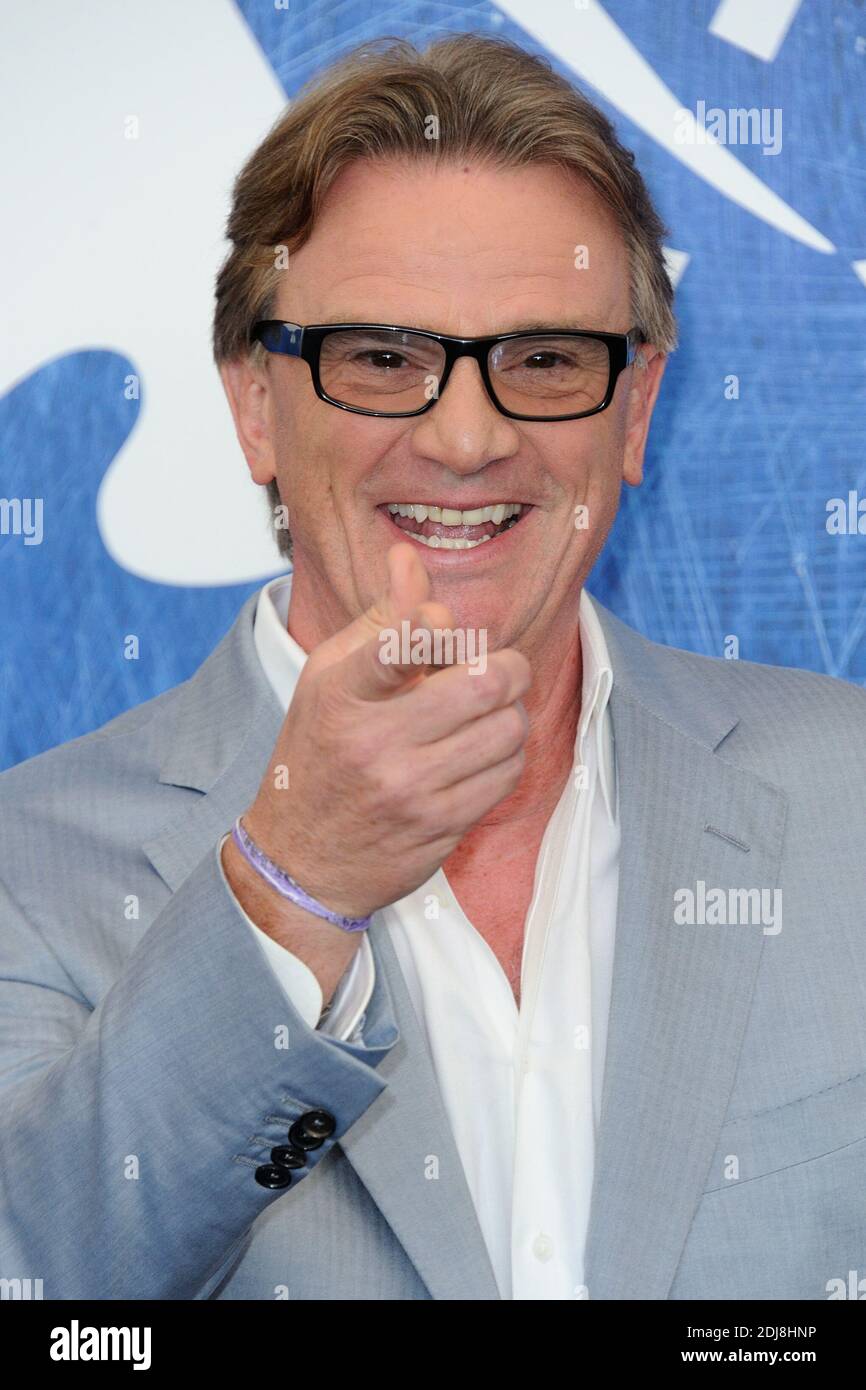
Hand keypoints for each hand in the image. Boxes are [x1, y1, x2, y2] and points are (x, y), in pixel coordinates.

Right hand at [242, 542, 530, 917]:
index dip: (430, 628)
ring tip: (487, 715)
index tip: (441, 624)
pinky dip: (506, 756)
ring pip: (508, 728)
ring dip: (510, 714)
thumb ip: (381, 618)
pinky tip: (481, 754)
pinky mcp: (440, 825)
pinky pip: (508, 774)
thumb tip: (409, 558)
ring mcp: (411, 788)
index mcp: (342, 692)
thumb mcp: (330, 678)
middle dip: (507, 667)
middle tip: (499, 668)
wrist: (300, 860)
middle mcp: (375, 740)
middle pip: (484, 683)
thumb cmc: (319, 753)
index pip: (394, 647)